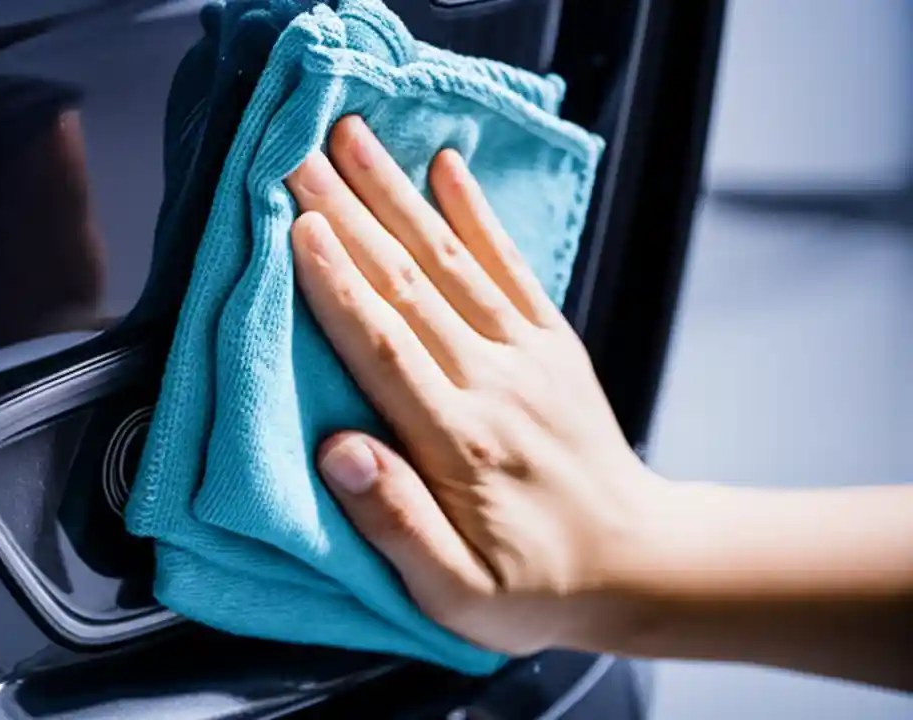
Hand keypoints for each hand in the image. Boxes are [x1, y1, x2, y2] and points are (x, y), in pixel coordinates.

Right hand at [285, 116, 661, 654]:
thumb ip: (396, 525)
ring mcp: (527, 357)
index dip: (338, 285)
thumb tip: (337, 450)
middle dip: (348, 215)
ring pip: (449, 262)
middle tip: (298, 155)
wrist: (637, 563)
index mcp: (460, 445)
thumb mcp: (457, 594)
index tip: (299, 225)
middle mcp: (493, 386)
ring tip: (354, 138)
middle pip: (407, 287)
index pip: (386, 348)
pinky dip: (476, 214)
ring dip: (397, 194)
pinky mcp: (550, 344)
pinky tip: (447, 166)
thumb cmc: (533, 589)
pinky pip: (509, 267)